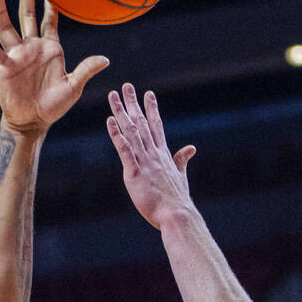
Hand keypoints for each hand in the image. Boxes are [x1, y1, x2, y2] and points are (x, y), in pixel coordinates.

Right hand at [0, 0, 108, 136]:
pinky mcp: (4, 67)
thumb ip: (86, 70)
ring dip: (1, 11)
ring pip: (7, 28)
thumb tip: (106, 59)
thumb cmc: (54, 106)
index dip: (50, 5)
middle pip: (26, 16)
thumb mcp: (73, 87)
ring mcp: (17, 56)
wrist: (32, 122)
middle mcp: (32, 48)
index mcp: (50, 49)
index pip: (49, 21)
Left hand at [107, 85, 195, 228]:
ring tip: (113, 96)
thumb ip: (182, 160)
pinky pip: (124, 150)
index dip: (152, 108)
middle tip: (126, 86)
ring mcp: (144, 162)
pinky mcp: (135, 173)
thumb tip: (191, 148)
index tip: (148, 93)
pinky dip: (117, 135)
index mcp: (164, 155)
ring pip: (131, 132)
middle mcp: (154, 154)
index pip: (157, 126)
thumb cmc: (177, 201)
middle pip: (142, 123)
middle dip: (133, 104)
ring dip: (121, 113)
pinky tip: (110, 121)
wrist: (176, 215)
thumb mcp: (181, 177)